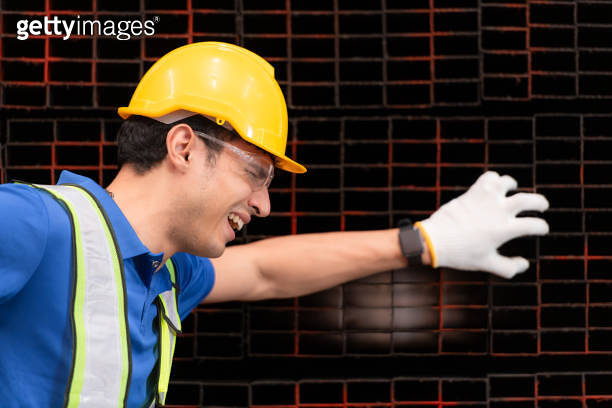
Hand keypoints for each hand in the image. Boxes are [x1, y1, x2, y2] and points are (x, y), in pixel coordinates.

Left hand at [416, 171, 548, 278]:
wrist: (436, 240)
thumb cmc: (461, 253)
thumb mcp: (487, 264)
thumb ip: (509, 267)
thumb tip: (525, 264)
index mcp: (505, 230)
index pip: (534, 225)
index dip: (542, 227)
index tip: (541, 229)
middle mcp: (499, 211)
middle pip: (529, 199)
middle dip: (540, 202)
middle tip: (542, 205)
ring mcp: (486, 199)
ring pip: (507, 182)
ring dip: (514, 186)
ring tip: (513, 189)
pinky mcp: (473, 191)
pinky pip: (489, 177)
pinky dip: (494, 178)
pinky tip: (493, 185)